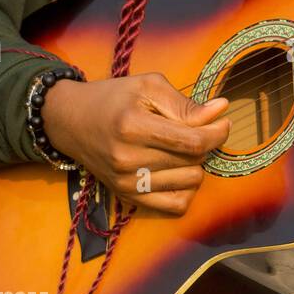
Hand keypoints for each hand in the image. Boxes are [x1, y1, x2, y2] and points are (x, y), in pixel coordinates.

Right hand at [42, 73, 230, 215]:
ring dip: (196, 164)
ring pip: (191, 182)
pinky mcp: (127, 196)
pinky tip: (180, 172)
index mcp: (133, 127)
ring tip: (181, 149)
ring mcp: (126, 182)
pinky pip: (176, 205)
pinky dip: (186, 190)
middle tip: (197, 130)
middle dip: (205, 143)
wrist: (70, 121)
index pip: (193, 141)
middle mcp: (128, 159)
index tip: (223, 121)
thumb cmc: (113, 99)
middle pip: (194, 160)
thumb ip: (185, 103)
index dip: (217, 132)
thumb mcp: (148, 87)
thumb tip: (221, 110)